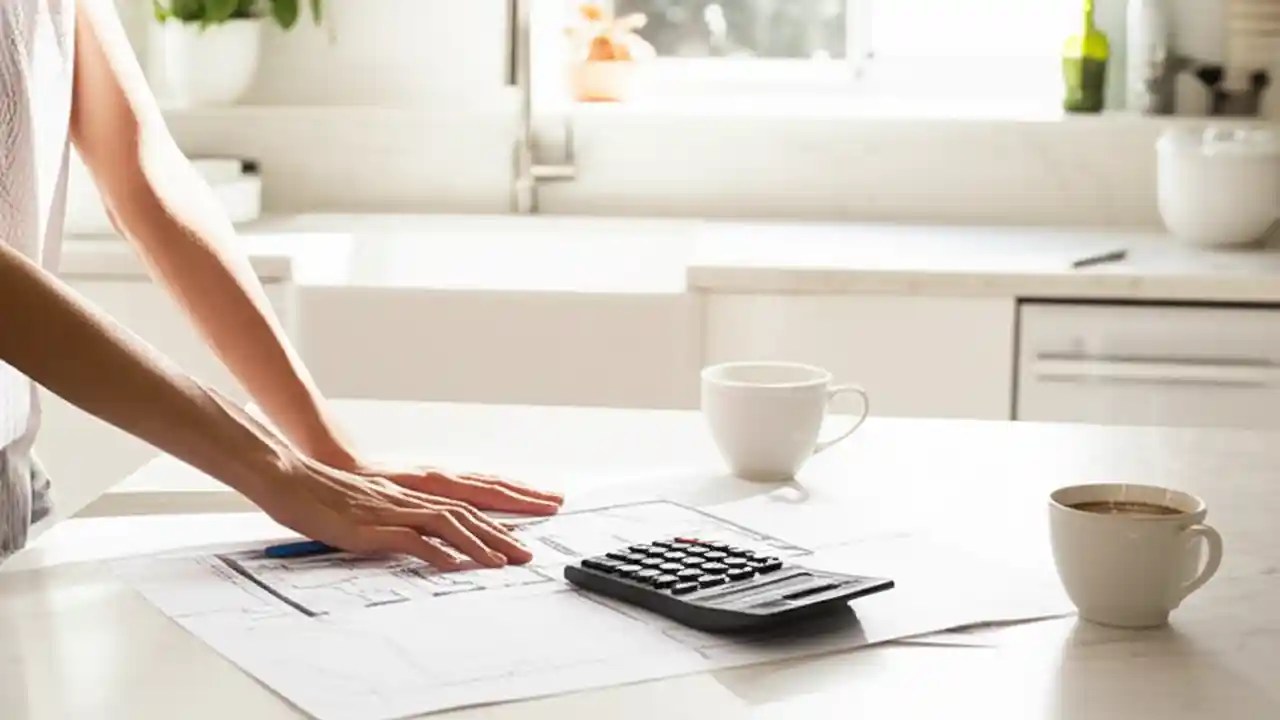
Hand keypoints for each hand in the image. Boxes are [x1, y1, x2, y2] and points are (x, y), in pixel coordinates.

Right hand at [240, 454, 537, 570]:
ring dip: (478, 543)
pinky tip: (454, 564)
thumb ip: (390, 521)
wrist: (288, 477)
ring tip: (502, 563)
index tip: (518, 537)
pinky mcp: (371, 526)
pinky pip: (411, 538)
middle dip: (501, 534)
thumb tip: (414, 541)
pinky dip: (436, 551)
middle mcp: (408, 497)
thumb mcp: (364, 507)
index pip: (463, 504)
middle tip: (527, 554)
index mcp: (409, 493)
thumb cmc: (320, 495)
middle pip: (465, 512)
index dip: (494, 519)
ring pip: (447, 523)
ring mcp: (391, 509)